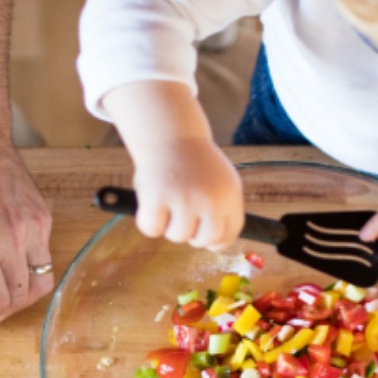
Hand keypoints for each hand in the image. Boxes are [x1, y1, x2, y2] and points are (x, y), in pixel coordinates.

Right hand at [129, 135, 245, 248]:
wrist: (169, 134)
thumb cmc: (192, 161)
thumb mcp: (220, 180)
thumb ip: (221, 209)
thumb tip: (215, 243)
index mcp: (230, 195)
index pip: (230, 233)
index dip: (216, 241)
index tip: (206, 241)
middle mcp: (210, 199)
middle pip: (204, 240)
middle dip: (192, 235)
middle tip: (182, 218)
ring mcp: (185, 199)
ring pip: (177, 236)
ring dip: (169, 224)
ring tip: (168, 200)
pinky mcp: (158, 199)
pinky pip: (152, 229)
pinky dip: (147, 221)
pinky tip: (151, 202)